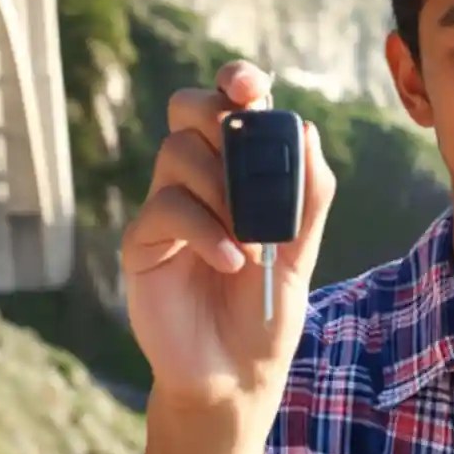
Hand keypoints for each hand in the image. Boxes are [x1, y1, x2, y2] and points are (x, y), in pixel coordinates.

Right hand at [120, 59, 336, 415]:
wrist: (238, 372)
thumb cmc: (269, 307)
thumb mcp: (303, 249)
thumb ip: (310, 193)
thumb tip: (306, 129)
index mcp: (239, 171)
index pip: (230, 106)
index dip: (235, 82)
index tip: (246, 85)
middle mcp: (198, 179)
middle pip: (188, 109)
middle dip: (216, 117)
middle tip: (240, 147)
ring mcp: (167, 208)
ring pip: (177, 152)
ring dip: (222, 188)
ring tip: (250, 238)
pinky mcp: (143, 242)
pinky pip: (166, 208)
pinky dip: (205, 229)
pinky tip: (231, 261)